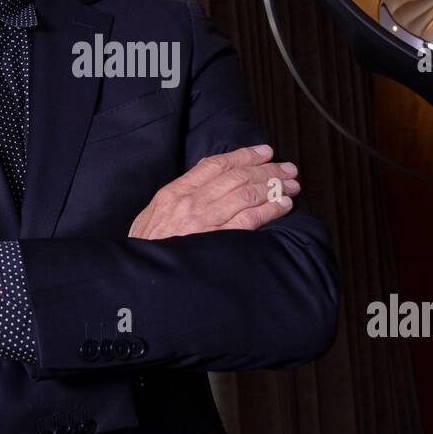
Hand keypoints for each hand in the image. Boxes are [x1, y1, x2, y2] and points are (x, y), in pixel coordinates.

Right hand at [128, 143, 299, 239]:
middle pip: (237, 177)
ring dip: (274, 186)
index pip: (215, 165)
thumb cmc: (146, 251)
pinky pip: (250, 220)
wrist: (141, 281)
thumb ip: (176, 199)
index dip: (243, 155)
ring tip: (291, 185)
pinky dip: (270, 210)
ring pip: (247, 194)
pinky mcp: (217, 242)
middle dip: (267, 169)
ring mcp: (204, 223)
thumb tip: (202, 182)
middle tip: (287, 168)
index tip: (264, 152)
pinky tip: (283, 205)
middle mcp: (190, 204)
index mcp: (173, 194)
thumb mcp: (150, 218)